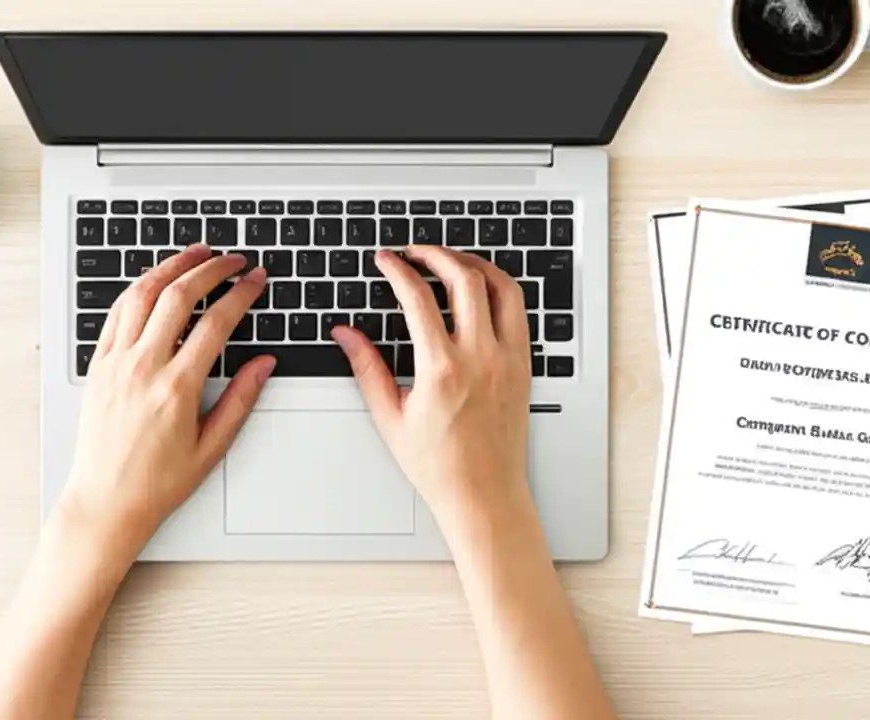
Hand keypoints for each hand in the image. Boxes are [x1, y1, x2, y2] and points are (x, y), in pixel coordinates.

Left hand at [58, 246, 273, 555]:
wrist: (105, 502)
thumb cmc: (157, 483)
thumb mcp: (211, 447)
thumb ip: (241, 400)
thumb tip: (264, 364)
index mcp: (176, 388)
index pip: (216, 322)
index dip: (241, 294)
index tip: (256, 280)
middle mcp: (143, 368)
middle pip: (179, 296)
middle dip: (211, 269)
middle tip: (233, 259)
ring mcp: (115, 363)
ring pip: (143, 294)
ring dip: (172, 266)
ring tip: (196, 253)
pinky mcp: (97, 365)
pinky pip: (117, 313)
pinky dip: (139, 288)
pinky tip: (156, 280)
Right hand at [332, 246, 532, 533]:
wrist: (483, 494)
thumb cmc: (439, 465)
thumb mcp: (390, 416)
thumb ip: (366, 367)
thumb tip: (345, 333)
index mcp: (441, 370)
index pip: (417, 298)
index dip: (398, 269)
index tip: (386, 260)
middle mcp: (480, 358)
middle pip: (464, 278)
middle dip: (436, 253)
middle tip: (416, 251)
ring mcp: (507, 359)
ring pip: (501, 287)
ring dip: (474, 263)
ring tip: (451, 259)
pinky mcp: (524, 366)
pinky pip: (518, 311)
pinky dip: (499, 288)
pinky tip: (481, 288)